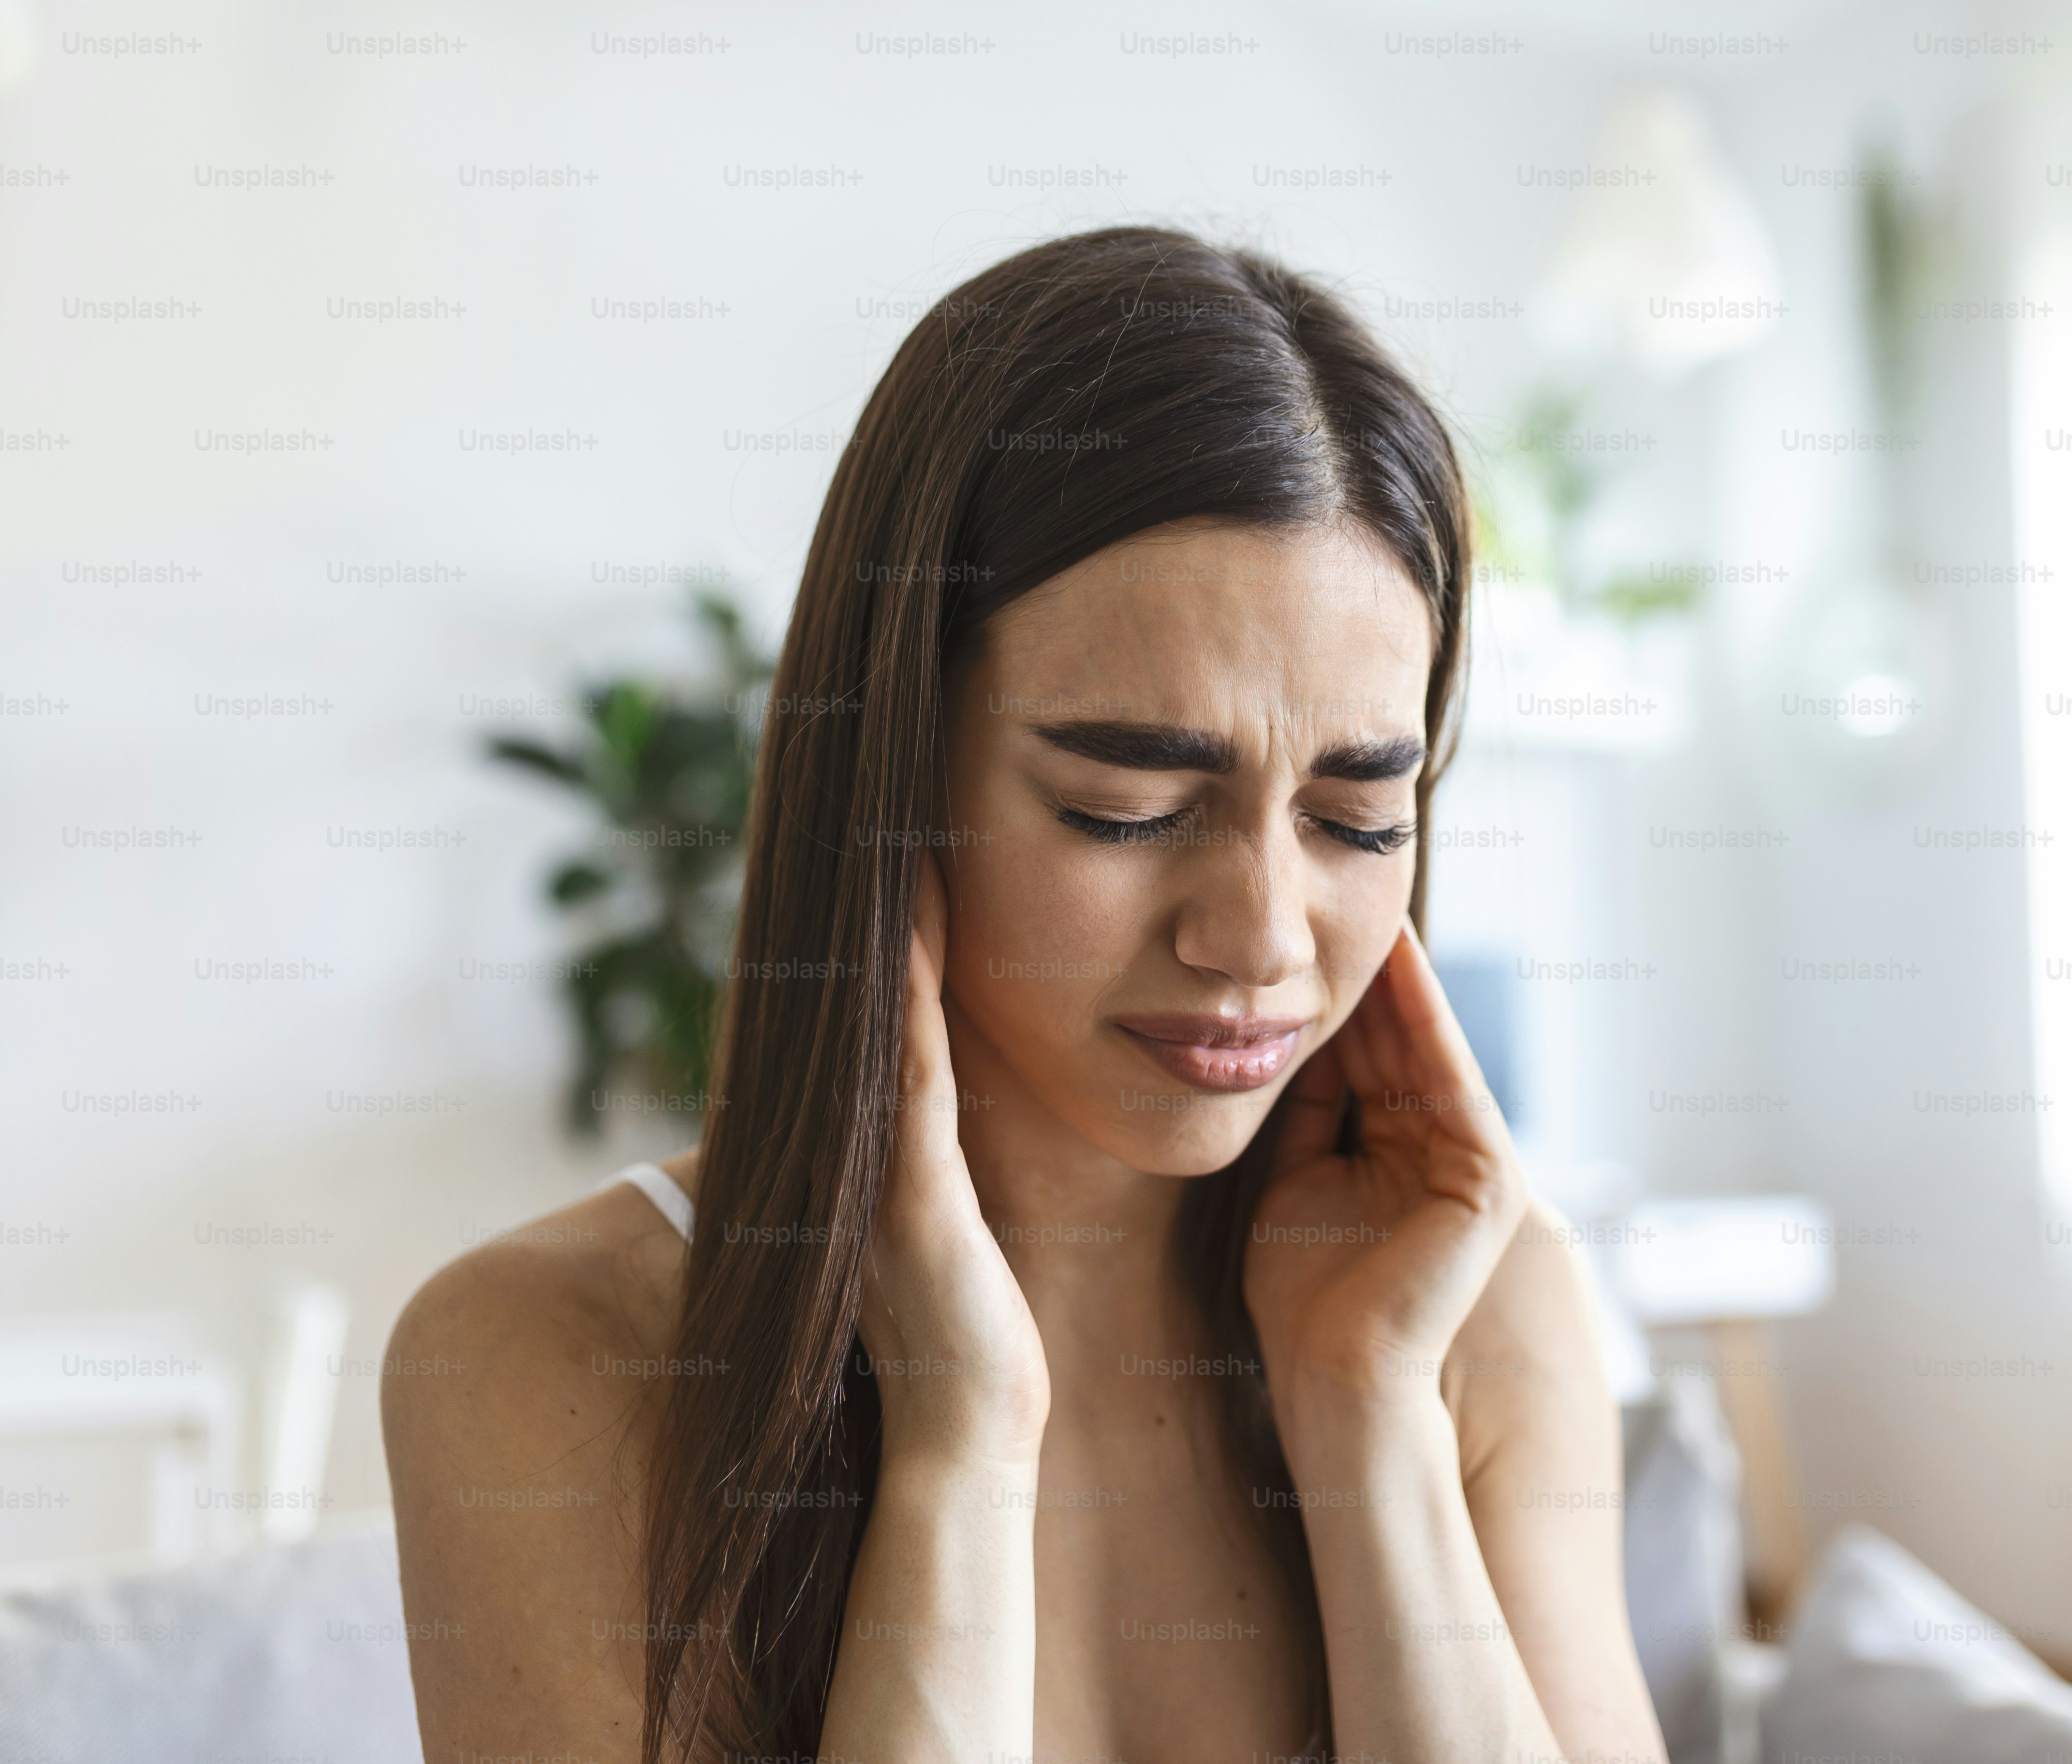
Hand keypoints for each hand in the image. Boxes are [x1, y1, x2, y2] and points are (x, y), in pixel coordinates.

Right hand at [856, 857, 1048, 1467]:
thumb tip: (951, 1068)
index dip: (887, 907)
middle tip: (882, 781)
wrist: (969, 1426)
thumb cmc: (977, 1329)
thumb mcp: (949, 1207)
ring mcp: (876, 1154)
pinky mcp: (906, 1186)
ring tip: (893, 811)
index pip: (881, 997)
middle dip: (871, 886)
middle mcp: (864, 1130)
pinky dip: (908, 986)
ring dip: (884, 909)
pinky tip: (918, 908)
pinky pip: (910, 1065)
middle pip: (863, 983)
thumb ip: (937, 1138)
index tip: (899, 816)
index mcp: (883, 1131)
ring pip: (879, 1005)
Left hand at [1246, 919, 1528, 1449]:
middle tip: (1346, 895)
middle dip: (1371, 974)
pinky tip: (1402, 967)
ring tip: (1377, 909)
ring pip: (1427, 1050)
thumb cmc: (1303, 1294)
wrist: (1333, 1369)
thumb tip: (1290, 1038)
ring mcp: (1468, 1163)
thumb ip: (1306, 1116)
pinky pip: (1451, 1080)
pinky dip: (1427, 1021)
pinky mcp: (1488, 1178)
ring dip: (1400, 981)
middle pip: (1397, 1044)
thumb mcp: (1291, 1180)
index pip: (1367, 1058)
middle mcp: (1436, 1150)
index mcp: (1392, 1153)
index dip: (1342, 996)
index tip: (1313, 934)